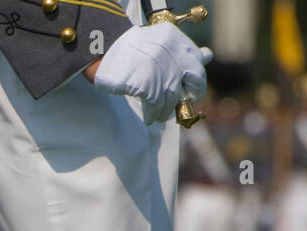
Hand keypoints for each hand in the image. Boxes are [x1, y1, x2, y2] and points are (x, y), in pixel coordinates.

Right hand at [91, 22, 212, 124]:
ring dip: (165, 111)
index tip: (188, 90)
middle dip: (189, 97)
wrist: (99, 50)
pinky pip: (156, 106)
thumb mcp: (157, 42)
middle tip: (179, 105)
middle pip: (195, 81)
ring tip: (156, 114)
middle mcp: (171, 50)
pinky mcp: (147, 84)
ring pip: (173, 98)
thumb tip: (208, 56)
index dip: (195, 81)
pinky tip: (148, 117)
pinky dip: (153, 115)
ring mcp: (159, 68)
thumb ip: (180, 51)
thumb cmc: (126, 49)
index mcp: (174, 37)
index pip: (198, 62)